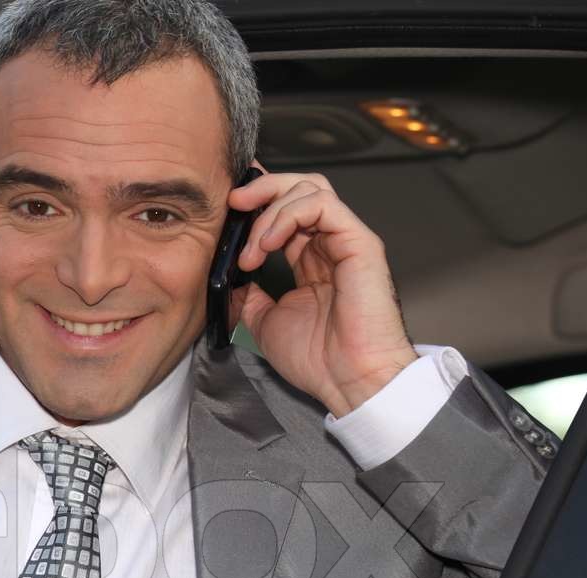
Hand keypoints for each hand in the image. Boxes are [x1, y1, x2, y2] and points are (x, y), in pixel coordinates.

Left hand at [228, 170, 417, 417]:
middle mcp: (329, 245)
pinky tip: (267, 245)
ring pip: (310, 189)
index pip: (285, 211)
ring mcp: (346, 240)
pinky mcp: (360, 242)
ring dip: (269, 211)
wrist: (348, 380)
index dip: (256, 203)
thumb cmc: (316, 359)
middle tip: (232, 204)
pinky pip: (322, 205)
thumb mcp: (265, 322)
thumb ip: (249, 296)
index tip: (227, 211)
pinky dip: (288, 216)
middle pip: (299, 188)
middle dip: (262, 189)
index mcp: (311, 261)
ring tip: (251, 250)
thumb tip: (230, 279)